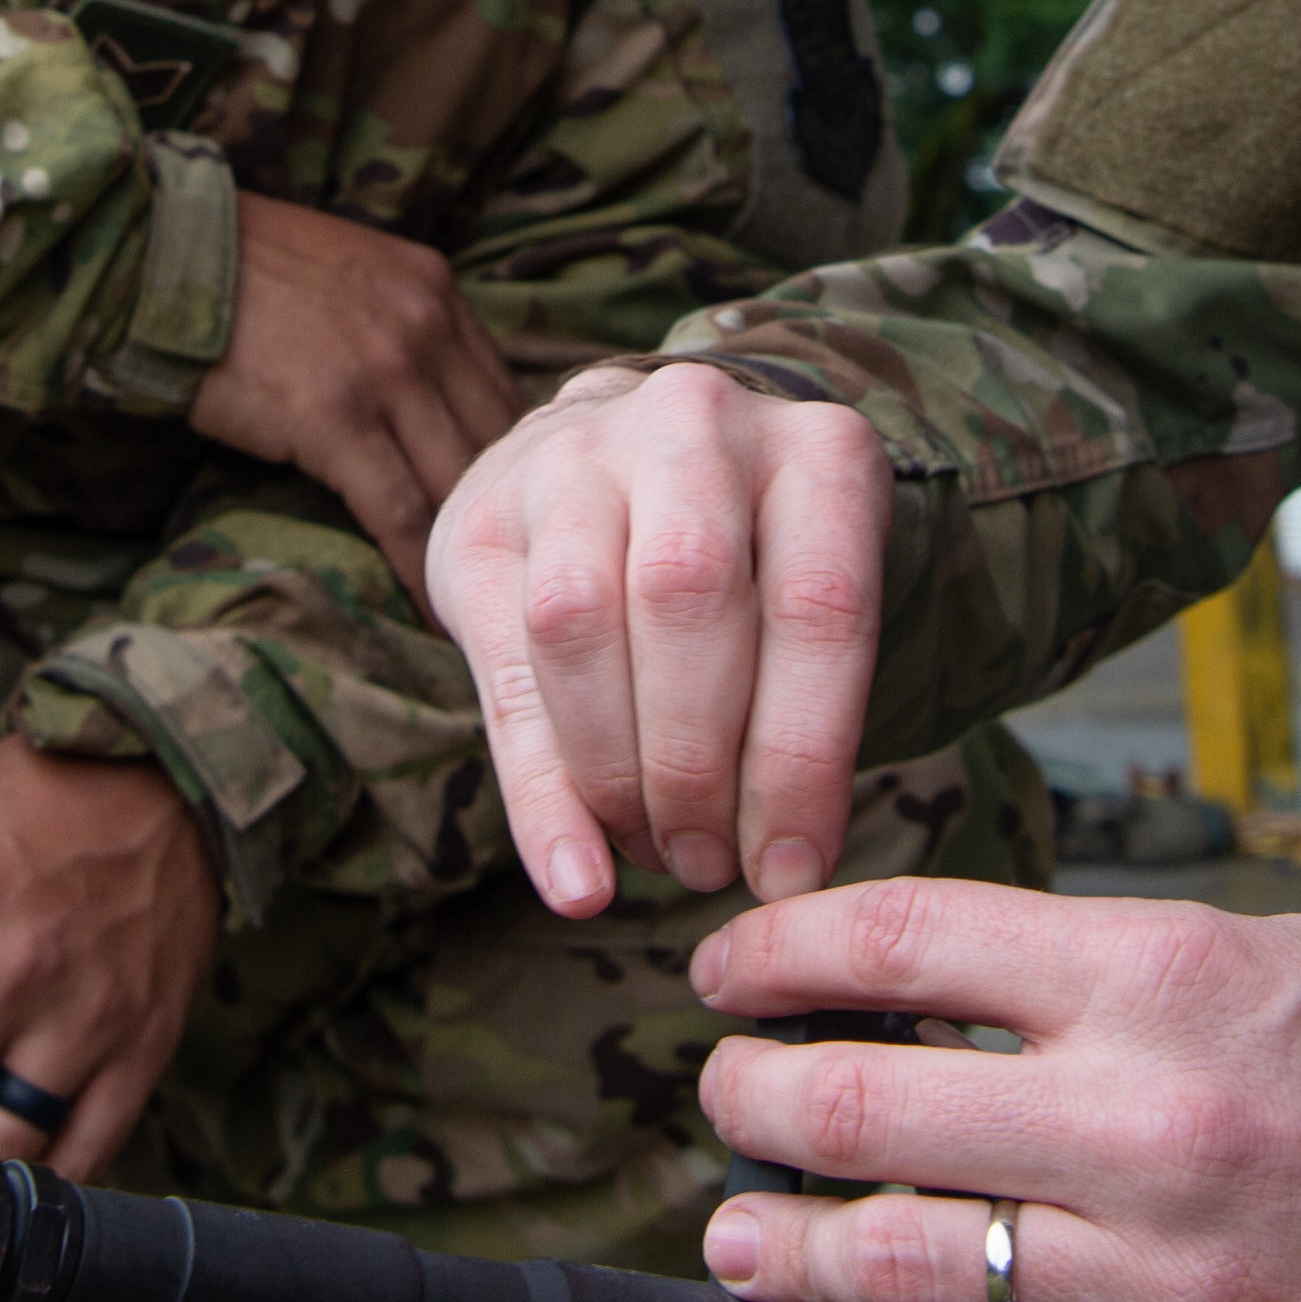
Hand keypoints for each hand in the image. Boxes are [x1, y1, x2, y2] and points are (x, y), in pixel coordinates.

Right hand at [192, 193, 520, 572]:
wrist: (166, 261)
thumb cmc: (247, 274)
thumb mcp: (355, 273)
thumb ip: (406, 326)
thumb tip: (436, 402)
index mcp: (436, 290)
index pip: (504, 393)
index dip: (516, 465)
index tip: (515, 514)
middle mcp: (427, 327)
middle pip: (495, 443)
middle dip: (506, 514)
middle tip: (513, 572)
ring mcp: (386, 373)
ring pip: (456, 483)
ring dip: (470, 550)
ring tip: (483, 602)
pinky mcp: (334, 420)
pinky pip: (398, 512)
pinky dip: (419, 567)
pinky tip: (433, 608)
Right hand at [423, 360, 893, 917]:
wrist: (634, 458)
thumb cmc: (754, 564)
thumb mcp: (813, 605)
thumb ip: (800, 713)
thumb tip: (782, 878)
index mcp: (815, 450)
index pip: (818, 608)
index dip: (802, 759)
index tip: (792, 872)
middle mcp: (695, 424)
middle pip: (690, 599)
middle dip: (697, 763)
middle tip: (706, 864)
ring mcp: (576, 455)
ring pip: (580, 622)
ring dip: (615, 773)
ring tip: (648, 852)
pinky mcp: (482, 516)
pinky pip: (507, 668)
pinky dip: (541, 793)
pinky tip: (571, 875)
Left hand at [685, 880, 1300, 1301]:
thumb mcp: (1275, 947)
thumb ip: (1095, 971)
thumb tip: (913, 991)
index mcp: (1171, 982)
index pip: (893, 947)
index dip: (770, 958)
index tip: (726, 975)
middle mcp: (1163, 1132)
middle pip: (857, 1114)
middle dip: (748, 1106)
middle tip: (723, 1104)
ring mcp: (1194, 1299)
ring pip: (901, 1281)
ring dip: (783, 1258)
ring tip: (745, 1239)